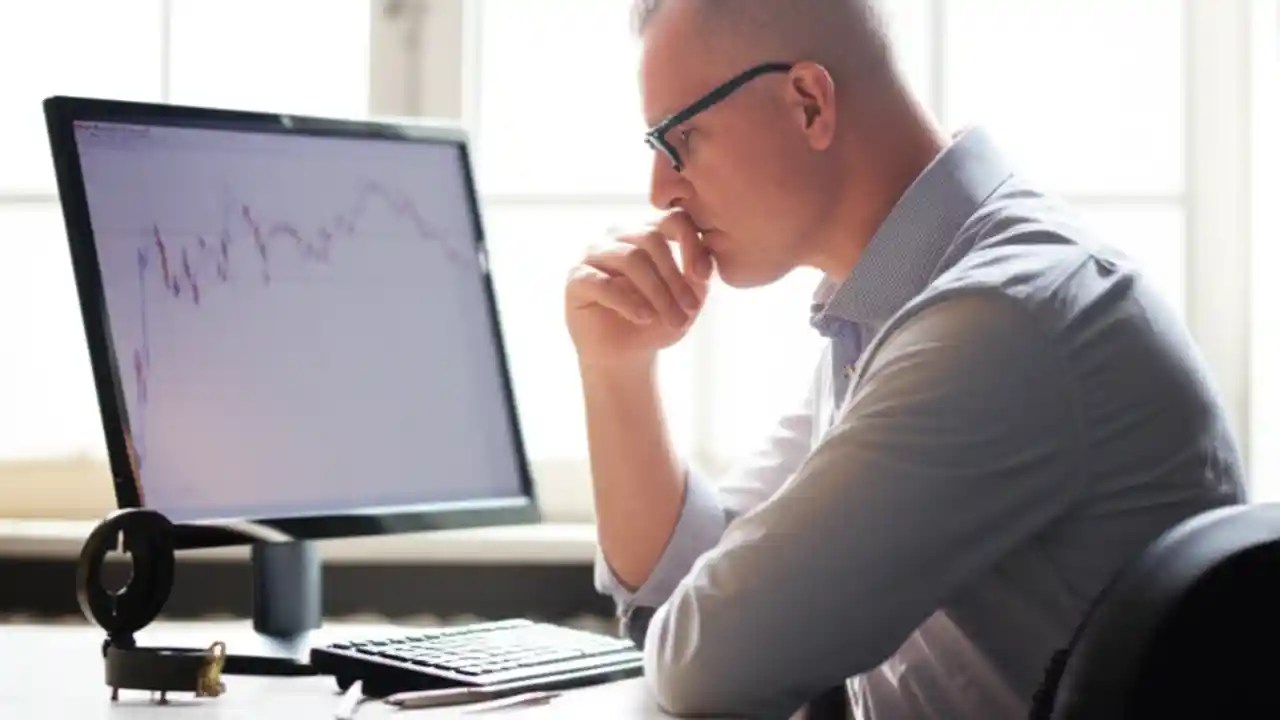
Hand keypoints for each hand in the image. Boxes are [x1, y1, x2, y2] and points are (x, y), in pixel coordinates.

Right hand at [565, 211, 713, 369]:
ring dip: (657, 292)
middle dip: (675, 277)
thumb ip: (697, 278)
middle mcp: (619, 236)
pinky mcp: (577, 278)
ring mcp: (594, 254)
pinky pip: (603, 282)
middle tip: (691, 309)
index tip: (704, 276)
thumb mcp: (687, 301)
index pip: (673, 219)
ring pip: (630, 258)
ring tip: (673, 320)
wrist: (625, 355)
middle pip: (651, 239)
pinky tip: (644, 318)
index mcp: (648, 233)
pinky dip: (628, 302)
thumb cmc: (657, 322)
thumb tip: (702, 264)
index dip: (691, 244)